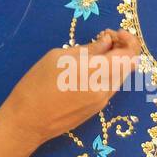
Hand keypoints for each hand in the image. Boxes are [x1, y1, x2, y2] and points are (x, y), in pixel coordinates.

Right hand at [0, 29, 141, 146]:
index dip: (128, 41)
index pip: (129, 56)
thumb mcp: (58, 57)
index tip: (113, 34)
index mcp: (95, 72)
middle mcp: (104, 88)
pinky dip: (107, 75)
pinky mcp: (96, 110)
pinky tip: (88, 71)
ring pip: (120, 77)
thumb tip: (106, 42)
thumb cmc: (37, 85)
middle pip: (129, 66)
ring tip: (94, 55)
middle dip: (122, 49)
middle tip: (104, 40)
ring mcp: (102, 101)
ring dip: (115, 63)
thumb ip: (87, 49)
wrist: (27, 122)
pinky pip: (110, 87)